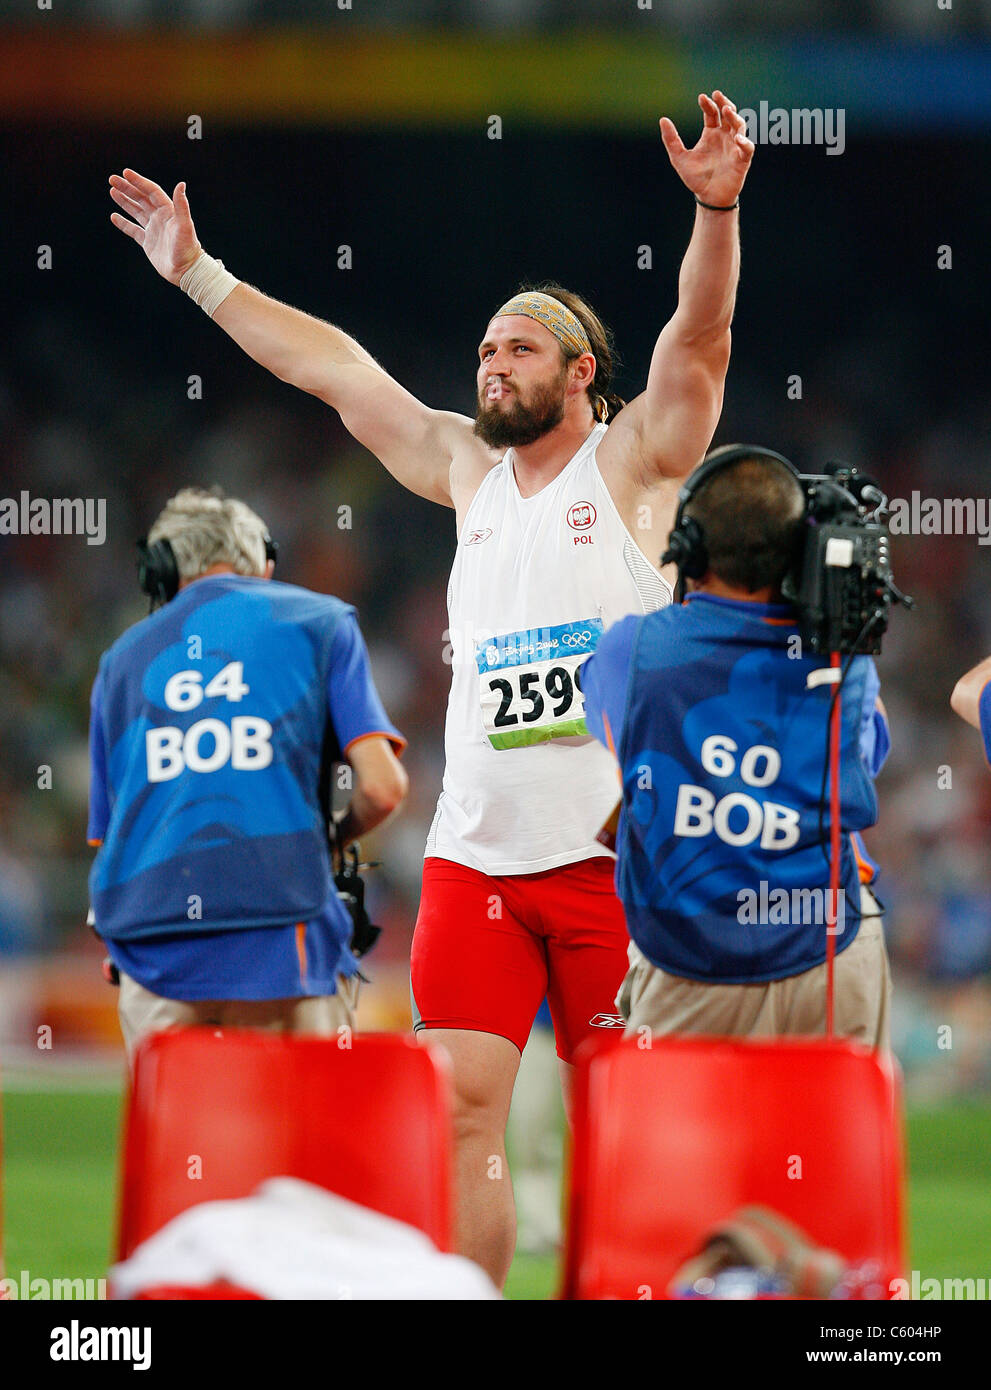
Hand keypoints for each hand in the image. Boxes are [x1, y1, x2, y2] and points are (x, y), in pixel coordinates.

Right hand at [108, 169, 201, 284]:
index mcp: (168, 211)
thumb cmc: (188, 248)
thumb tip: (181, 184)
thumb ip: (181, 205)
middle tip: (112, 179)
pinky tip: (114, 217)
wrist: (186, 271)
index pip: (151, 191)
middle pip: (141, 198)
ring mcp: (153, 230)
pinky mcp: (148, 243)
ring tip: (112, 191)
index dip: (138, 182)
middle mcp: (160, 218)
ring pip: (136, 211)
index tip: (125, 173)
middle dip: (127, 188)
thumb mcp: (185, 225)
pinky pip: (133, 230)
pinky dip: (124, 223)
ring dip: (124, 201)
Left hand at [660, 91, 753, 206]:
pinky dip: (744, 142)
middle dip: (724, 102)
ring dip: (734, 117)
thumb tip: (662, 119)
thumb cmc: (696, 178)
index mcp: (711, 134)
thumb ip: (671, 140)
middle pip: (728, 114)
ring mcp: (735, 146)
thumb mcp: (679, 158)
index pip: (712, 113)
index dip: (708, 104)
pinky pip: (747, 148)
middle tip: (718, 95)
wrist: (708, 198)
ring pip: (739, 126)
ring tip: (726, 110)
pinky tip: (737, 139)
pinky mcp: (742, 159)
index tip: (702, 97)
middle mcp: (725, 136)